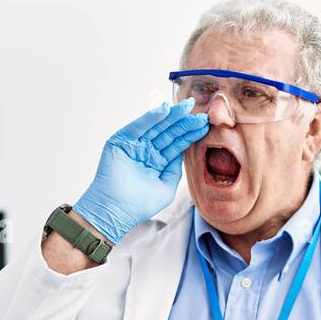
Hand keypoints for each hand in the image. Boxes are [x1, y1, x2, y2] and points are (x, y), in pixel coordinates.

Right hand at [74, 99, 208, 243]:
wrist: (116, 212)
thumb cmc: (140, 205)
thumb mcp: (166, 186)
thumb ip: (175, 168)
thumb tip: (182, 150)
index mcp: (157, 162)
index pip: (176, 144)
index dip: (189, 133)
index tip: (204, 124)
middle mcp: (146, 152)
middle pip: (168, 133)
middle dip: (183, 122)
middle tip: (199, 112)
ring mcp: (134, 146)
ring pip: (155, 127)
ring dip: (170, 117)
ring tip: (185, 107)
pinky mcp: (120, 142)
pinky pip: (138, 127)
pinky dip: (150, 118)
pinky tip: (164, 110)